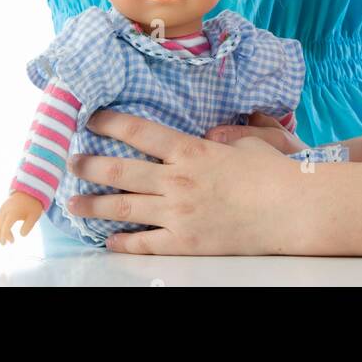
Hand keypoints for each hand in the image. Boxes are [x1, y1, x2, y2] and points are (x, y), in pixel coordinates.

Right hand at [0, 191, 43, 244]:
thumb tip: (21, 235)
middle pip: (0, 225)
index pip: (6, 226)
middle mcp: (5, 210)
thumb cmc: (33, 205)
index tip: (12, 242)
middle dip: (1, 235)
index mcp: (13, 212)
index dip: (6, 235)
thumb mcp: (34, 215)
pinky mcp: (2, 208)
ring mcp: (3, 208)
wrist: (30, 190)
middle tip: (4, 244)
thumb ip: (28, 226)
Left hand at [67, 110, 306, 254]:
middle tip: (71, 162)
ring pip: (123, 208)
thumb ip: (220, 137)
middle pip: (121, 171)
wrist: (290, 210)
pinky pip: (145, 243)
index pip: (140, 132)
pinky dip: (123, 243)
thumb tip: (206, 135)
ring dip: (94, 206)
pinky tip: (109, 240)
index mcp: (192, 150)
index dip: (111, 123)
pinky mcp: (185, 242)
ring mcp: (178, 213)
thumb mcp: (246, 142)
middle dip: (89, 165)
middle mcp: (177, 180)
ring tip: (73, 204)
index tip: (91, 118)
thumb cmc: (273, 172)